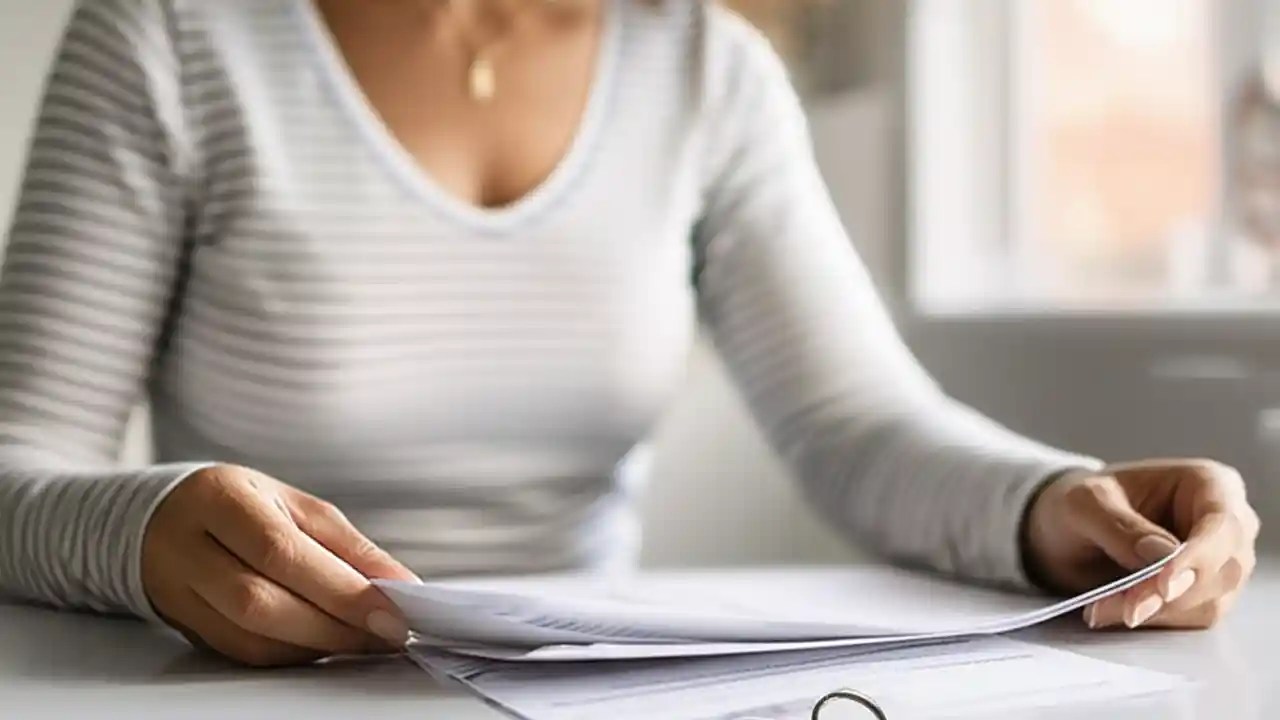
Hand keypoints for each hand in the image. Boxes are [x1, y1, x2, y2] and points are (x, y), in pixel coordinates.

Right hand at [142, 465, 420, 665]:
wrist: (156, 521)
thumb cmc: (240, 506)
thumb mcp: (295, 505)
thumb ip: (347, 545)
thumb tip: (398, 585)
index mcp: (221, 499)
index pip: (282, 551)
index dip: (341, 588)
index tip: (394, 609)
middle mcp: (189, 548)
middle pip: (261, 602)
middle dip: (335, 624)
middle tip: (389, 632)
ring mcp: (178, 593)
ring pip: (250, 638)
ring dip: (319, 646)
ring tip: (367, 640)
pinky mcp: (185, 629)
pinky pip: (244, 654)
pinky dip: (294, 655)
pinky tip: (327, 645)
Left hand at [1024, 459, 1259, 629]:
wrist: (1072, 529)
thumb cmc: (1084, 503)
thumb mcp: (1084, 504)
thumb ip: (1122, 527)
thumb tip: (1164, 556)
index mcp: (1209, 483)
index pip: (1222, 525)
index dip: (1199, 558)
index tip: (1163, 586)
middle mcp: (1228, 524)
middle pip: (1221, 571)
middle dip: (1165, 594)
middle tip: (1109, 605)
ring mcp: (1223, 563)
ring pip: (1209, 603)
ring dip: (1154, 612)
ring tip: (1101, 607)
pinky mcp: (1209, 595)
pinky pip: (1193, 619)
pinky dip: (1154, 619)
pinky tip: (1115, 610)